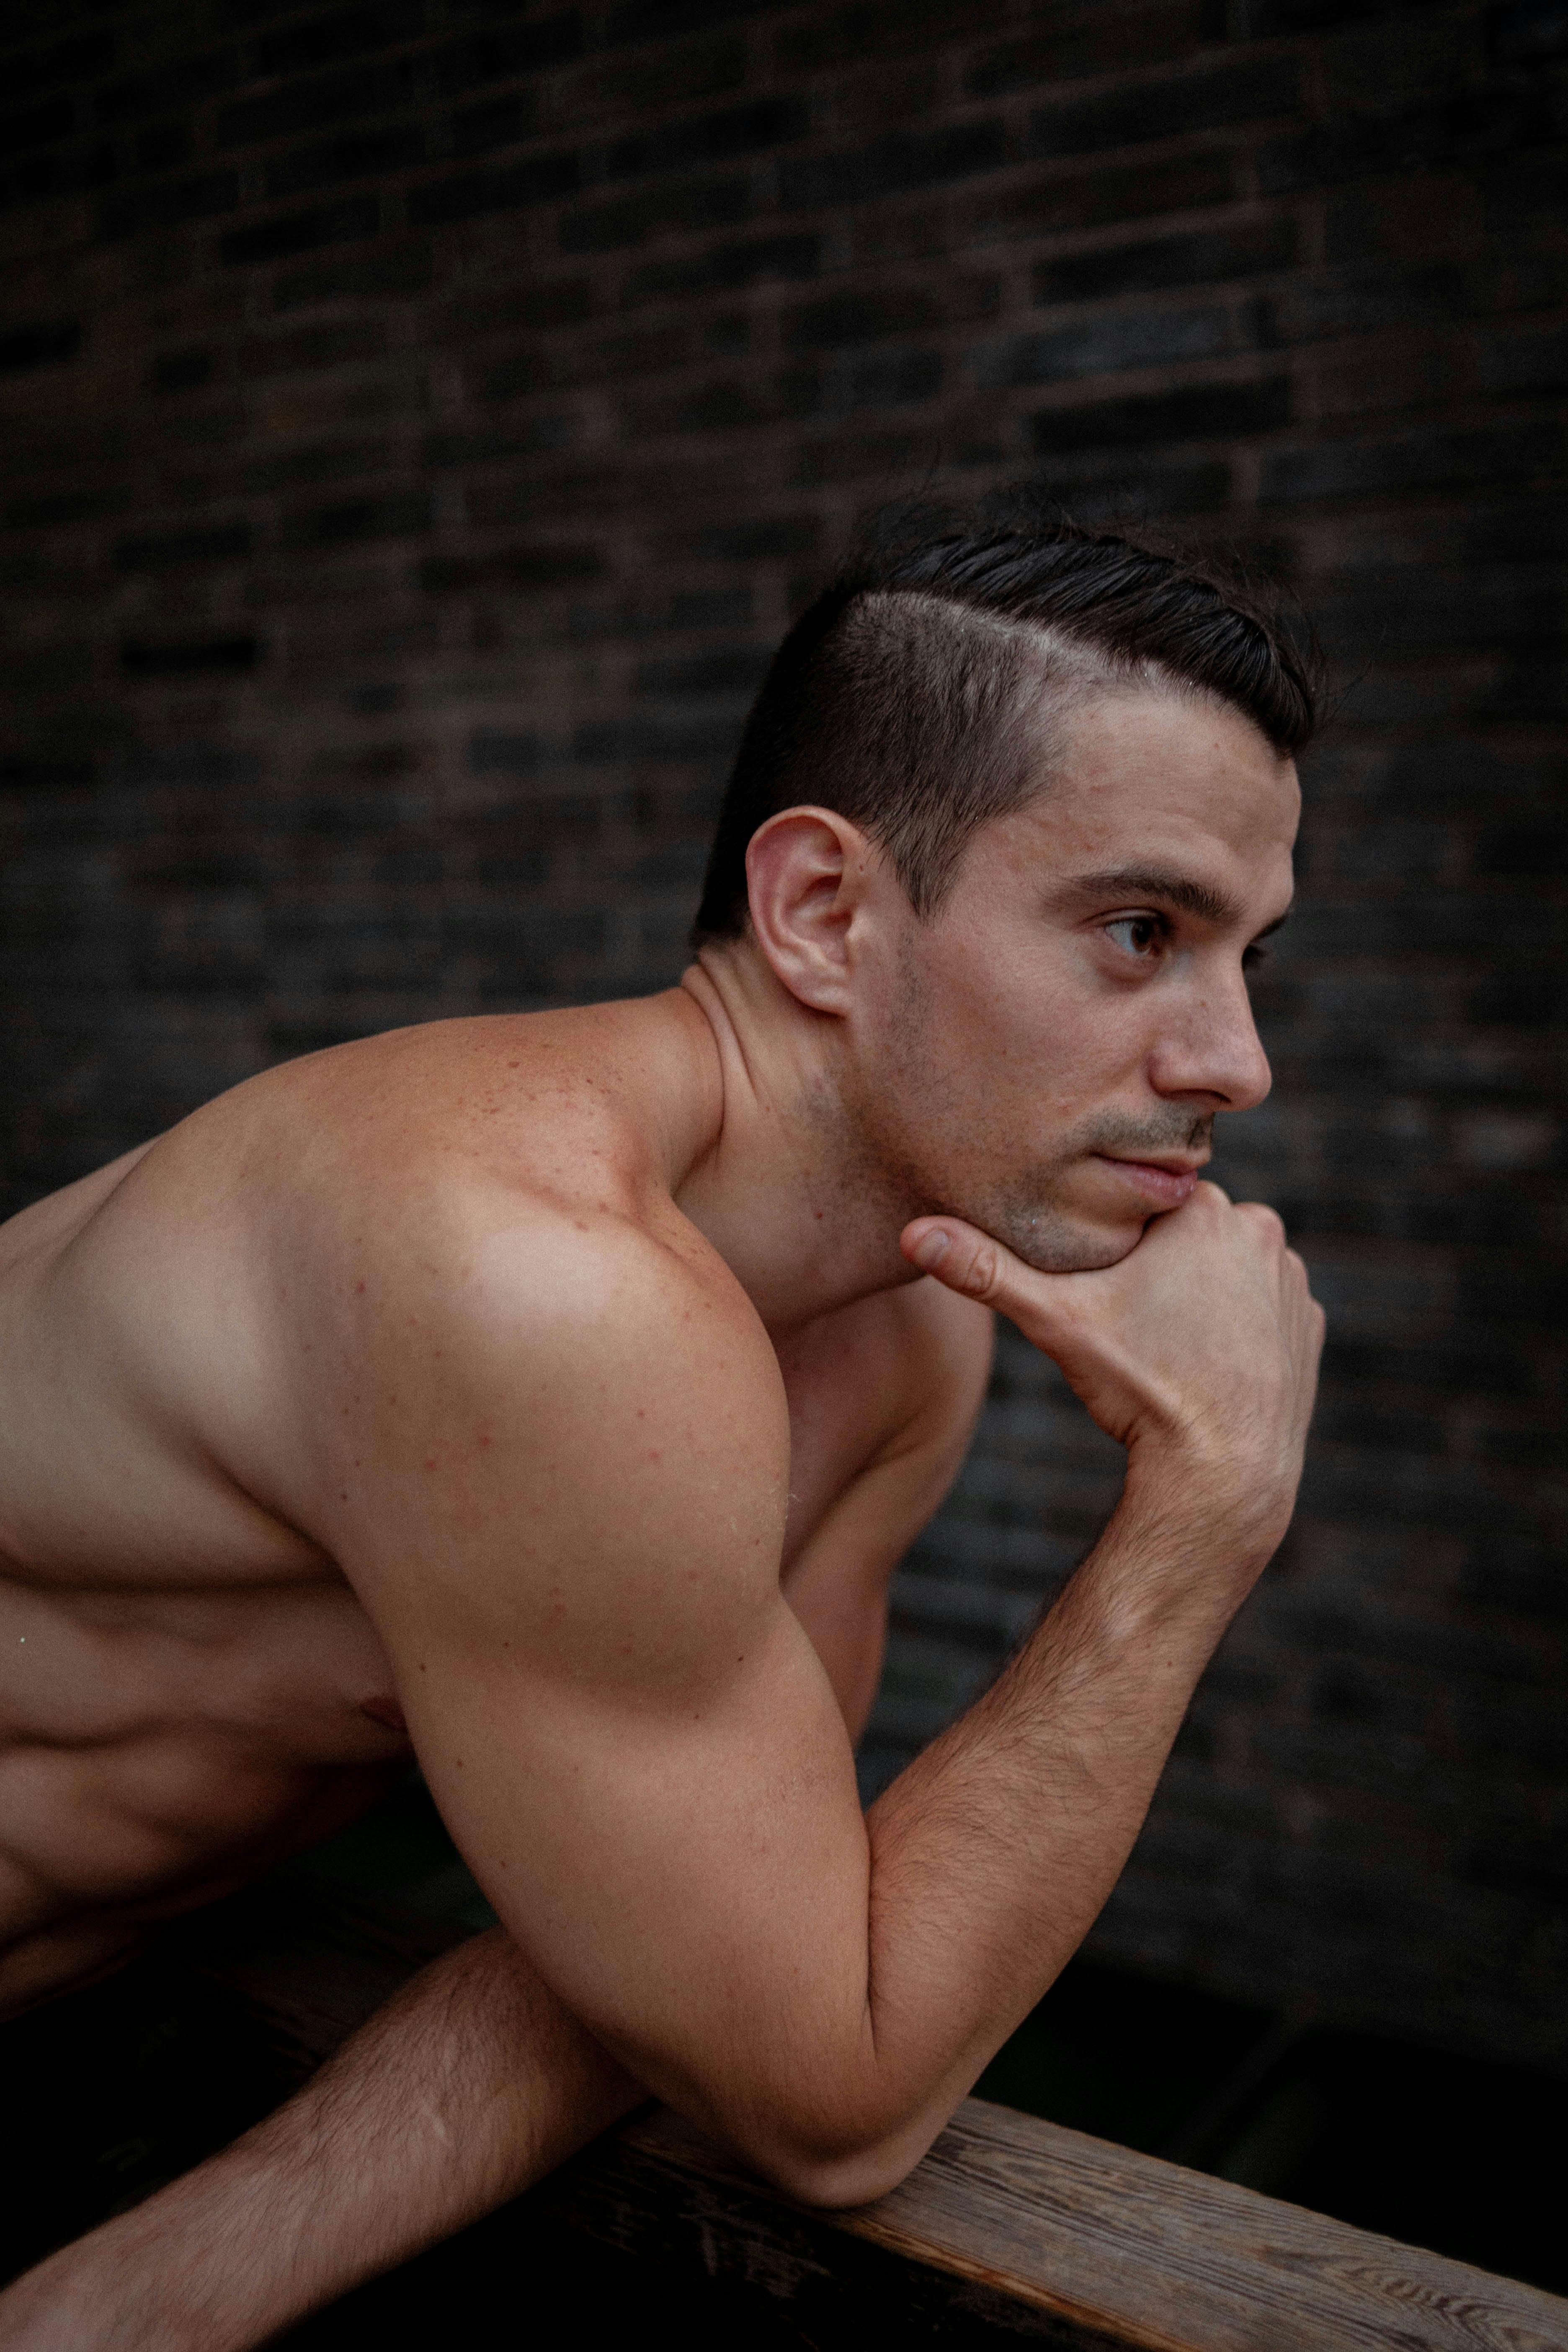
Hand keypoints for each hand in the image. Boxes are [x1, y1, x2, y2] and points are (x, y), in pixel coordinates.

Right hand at [902, 1184, 1324, 1554]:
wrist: (1222, 1472)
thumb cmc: (1137, 1389)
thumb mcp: (1053, 1322)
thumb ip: (984, 1271)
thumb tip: (910, 1233)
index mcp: (1203, 1208)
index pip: (1140, 1208)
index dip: (1113, 1252)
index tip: (1103, 1296)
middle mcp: (1261, 1229)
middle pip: (1182, 1235)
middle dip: (1155, 1272)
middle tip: (1130, 1327)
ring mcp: (1291, 1281)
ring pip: (1222, 1271)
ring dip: (1195, 1297)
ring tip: (1167, 1349)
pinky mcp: (1309, 1326)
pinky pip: (1259, 1310)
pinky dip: (1233, 1329)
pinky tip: (1205, 1364)